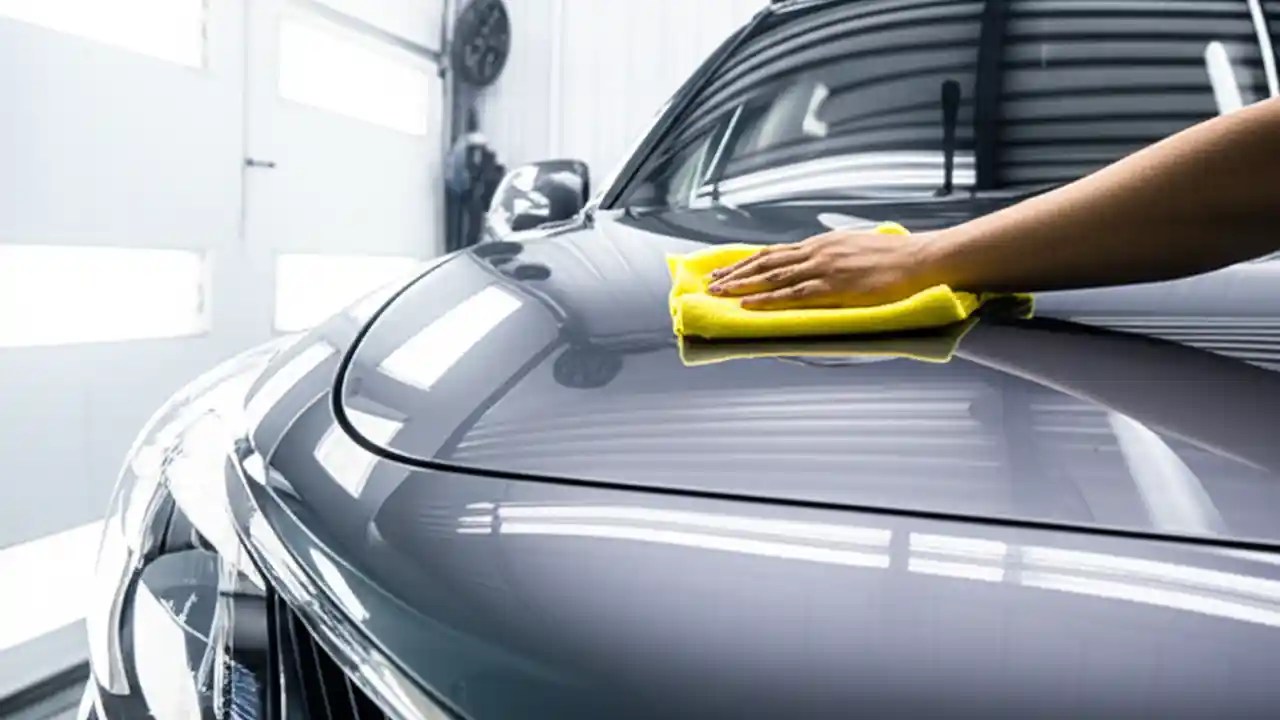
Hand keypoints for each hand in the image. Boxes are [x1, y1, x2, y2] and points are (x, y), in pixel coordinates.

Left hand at [707, 229, 938, 309]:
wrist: (922, 259)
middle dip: (735, 272)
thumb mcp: (859, 247)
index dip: (747, 261)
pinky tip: (749, 305)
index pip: (775, 252)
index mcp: (822, 244)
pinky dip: (767, 300)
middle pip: (766, 262)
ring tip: (719, 293)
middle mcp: (817, 252)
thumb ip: (836, 255)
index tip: (727, 269)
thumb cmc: (897, 257)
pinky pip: (792, 294)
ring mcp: (824, 268)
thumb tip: (823, 262)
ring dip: (742, 285)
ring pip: (772, 277)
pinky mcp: (834, 286)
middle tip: (711, 282)